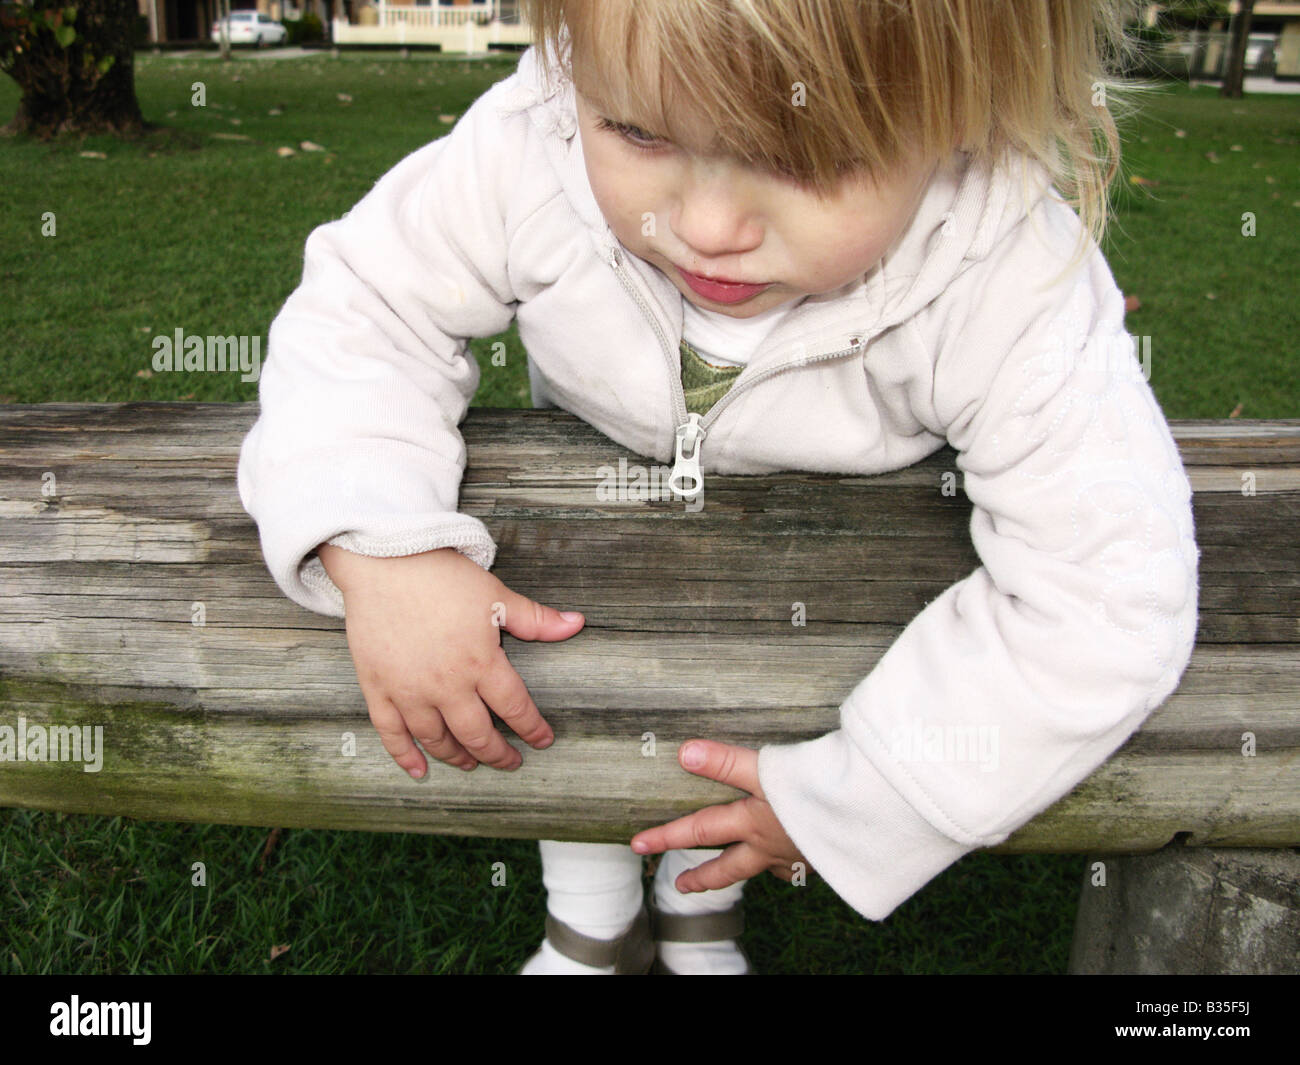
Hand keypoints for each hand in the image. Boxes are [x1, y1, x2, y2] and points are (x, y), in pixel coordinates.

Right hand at [318, 544, 584, 777]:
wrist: (384, 561)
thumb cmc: (442, 576)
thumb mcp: (496, 594)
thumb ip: (536, 619)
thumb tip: (576, 624)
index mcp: (480, 663)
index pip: (515, 708)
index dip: (532, 728)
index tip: (542, 740)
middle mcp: (446, 685)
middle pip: (477, 734)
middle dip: (497, 753)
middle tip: (510, 762)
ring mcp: (408, 691)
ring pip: (436, 739)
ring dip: (457, 757)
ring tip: (470, 763)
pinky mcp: (377, 688)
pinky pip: (391, 733)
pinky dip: (405, 756)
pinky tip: (419, 770)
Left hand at [630, 740, 809, 891]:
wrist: (873, 814)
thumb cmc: (821, 790)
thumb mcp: (769, 770)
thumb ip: (726, 762)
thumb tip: (684, 753)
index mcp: (753, 825)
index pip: (699, 831)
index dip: (667, 836)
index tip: (638, 844)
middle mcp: (771, 846)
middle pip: (729, 867)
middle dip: (703, 877)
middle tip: (682, 885)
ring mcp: (799, 855)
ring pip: (765, 868)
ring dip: (747, 870)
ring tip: (740, 869)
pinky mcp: (826, 855)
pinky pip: (800, 865)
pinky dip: (791, 863)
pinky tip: (794, 857)